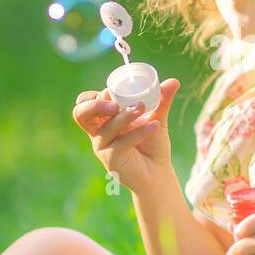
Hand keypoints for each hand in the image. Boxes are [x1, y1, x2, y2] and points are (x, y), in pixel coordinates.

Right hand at [72, 78, 179, 196]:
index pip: (86, 101)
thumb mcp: (157, 118)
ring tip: (143, 108)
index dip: (98, 94)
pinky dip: (139, 132)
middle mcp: (99, 133)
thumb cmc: (152, 145)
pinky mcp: (112, 160)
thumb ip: (162, 100)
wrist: (159, 173)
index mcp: (104, 120)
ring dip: (125, 116)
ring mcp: (103, 147)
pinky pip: (122, 143)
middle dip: (95, 104)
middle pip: (80, 113)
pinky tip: (155, 126)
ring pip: (106, 128)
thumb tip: (174, 81)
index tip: (118, 90)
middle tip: (116, 103)